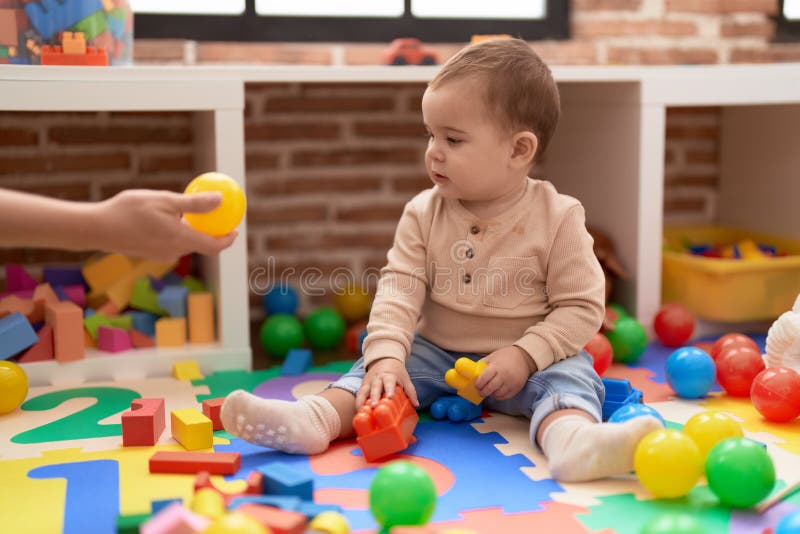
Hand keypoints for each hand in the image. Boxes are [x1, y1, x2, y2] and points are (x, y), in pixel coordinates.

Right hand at [95, 189, 237, 261]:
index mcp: (180, 239)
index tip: (235, 228)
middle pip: (201, 245)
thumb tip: (221, 200)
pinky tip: (167, 216)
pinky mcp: (150, 253)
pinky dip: (175, 231)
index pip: (214, 246)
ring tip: (188, 211)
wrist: (96, 228)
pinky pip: (170, 243)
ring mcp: (161, 255)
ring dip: (191, 230)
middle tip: (216, 215)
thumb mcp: (164, 200)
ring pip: (184, 243)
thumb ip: (194, 203)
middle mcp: (173, 251)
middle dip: (211, 232)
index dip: (228, 239)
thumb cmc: (128, 210)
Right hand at [356, 357, 418, 408]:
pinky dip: (358, 403)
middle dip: (374, 397)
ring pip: (363, 391)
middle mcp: (377, 378)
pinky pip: (359, 394)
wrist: (384, 359)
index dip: (389, 389)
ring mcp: (368, 382)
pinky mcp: (363, 385)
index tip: (390, 397)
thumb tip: (416, 404)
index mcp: (389, 376)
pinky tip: (358, 412)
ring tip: (362, 411)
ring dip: (362, 401)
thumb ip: (410, 391)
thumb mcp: (405, 379)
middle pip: (375, 387)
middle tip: (373, 406)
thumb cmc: (396, 372)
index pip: (389, 382)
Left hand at [475, 345, 537, 400]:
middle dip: (483, 392)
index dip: (478, 383)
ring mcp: (511, 383)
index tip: (476, 385)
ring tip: (487, 392)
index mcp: (496, 367)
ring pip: (498, 394)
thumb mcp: (492, 357)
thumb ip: (482, 364)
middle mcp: (504, 376)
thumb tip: (472, 373)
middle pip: (490, 388)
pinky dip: (499, 396)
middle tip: (480, 392)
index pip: (484, 378)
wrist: (523, 357)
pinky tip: (495, 393)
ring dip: (491, 394)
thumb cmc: (505, 356)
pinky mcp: (516, 388)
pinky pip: (505, 396)